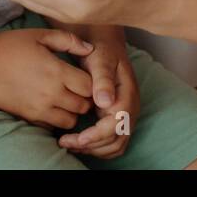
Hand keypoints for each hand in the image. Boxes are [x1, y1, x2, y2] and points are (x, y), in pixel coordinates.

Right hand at [0, 27, 95, 129]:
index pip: (90, 87)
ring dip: (72, 111)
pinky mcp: (28, 116)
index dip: (93, 82)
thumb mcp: (38, 35)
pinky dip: (55, 119)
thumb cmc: (8, 45)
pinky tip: (50, 105)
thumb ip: (67, 40)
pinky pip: (51, 126)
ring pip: (70, 121)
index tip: (86, 75)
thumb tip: (89, 49)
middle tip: (78, 87)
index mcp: (56, 71)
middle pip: (83, 106)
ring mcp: (39, 108)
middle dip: (85, 98)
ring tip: (65, 98)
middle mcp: (51, 93)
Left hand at [59, 25, 139, 158]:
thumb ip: (103, 79)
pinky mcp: (118, 119)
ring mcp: (126, 115)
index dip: (99, 134)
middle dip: (92, 145)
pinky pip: (112, 142)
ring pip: (115, 145)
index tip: (78, 138)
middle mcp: (130, 108)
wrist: (105, 46)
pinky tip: (79, 143)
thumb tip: (105, 103)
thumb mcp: (100, 60)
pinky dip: (97, 148)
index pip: (118, 124)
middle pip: (117, 139)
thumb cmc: (100, 51)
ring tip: (69, 144)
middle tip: (65, 142)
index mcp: (128, 95)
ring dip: (94, 149)